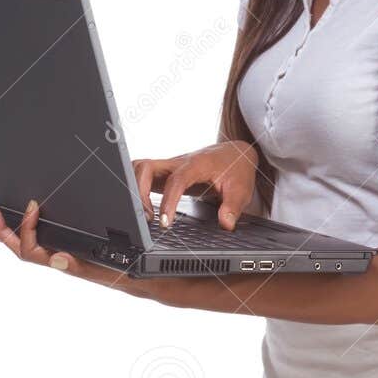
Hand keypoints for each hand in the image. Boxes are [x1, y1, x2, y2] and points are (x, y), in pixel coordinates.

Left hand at [0, 198, 155, 295]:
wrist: (141, 278)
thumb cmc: (124, 273)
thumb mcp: (104, 267)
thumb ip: (79, 265)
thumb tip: (56, 259)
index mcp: (62, 262)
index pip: (29, 249)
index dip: (24, 229)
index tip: (32, 206)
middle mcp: (57, 258)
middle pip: (19, 247)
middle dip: (2, 229)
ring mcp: (61, 254)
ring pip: (28, 244)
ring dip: (12, 229)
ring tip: (0, 213)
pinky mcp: (69, 248)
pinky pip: (42, 240)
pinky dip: (30, 228)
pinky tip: (31, 217)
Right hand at [132, 140, 257, 229]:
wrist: (234, 154)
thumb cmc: (236, 169)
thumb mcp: (241, 189)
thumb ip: (233, 207)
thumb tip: (226, 224)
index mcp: (197, 164)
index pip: (176, 179)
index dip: (168, 200)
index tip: (165, 222)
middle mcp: (179, 162)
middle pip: (146, 167)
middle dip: (139, 192)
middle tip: (149, 218)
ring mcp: (169, 166)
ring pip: (139, 168)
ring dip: (135, 189)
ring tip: (146, 215)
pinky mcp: (165, 172)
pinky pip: (143, 175)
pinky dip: (137, 189)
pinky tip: (146, 209)